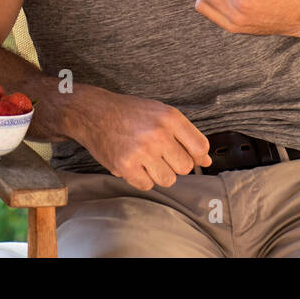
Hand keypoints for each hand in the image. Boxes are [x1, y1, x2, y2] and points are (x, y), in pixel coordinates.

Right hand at [74, 88, 211, 190]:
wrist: (93, 112)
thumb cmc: (130, 113)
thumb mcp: (160, 113)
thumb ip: (185, 135)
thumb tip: (207, 161)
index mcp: (170, 117)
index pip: (200, 147)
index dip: (196, 156)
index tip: (184, 154)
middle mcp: (158, 133)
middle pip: (185, 167)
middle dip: (174, 165)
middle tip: (159, 154)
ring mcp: (141, 151)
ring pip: (168, 180)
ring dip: (158, 174)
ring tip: (145, 159)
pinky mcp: (125, 166)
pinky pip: (146, 185)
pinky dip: (141, 179)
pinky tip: (133, 164)